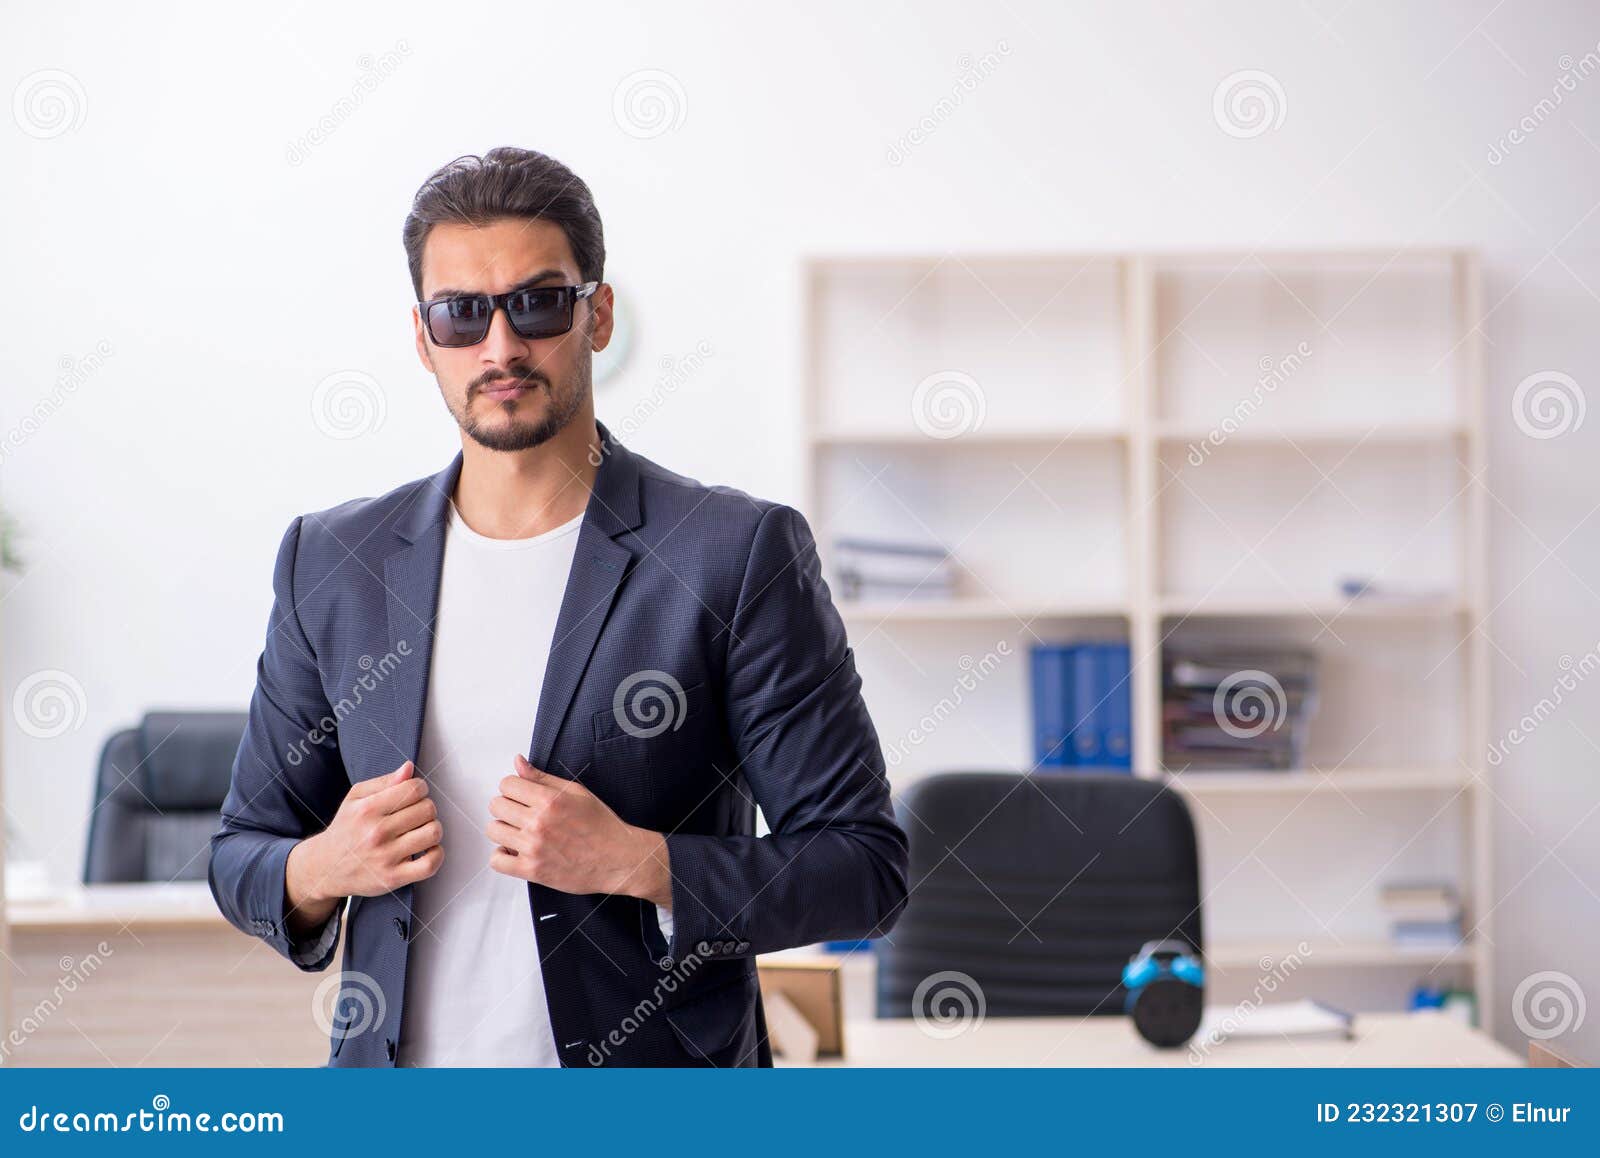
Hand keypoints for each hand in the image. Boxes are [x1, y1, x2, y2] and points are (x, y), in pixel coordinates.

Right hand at [285, 760, 443, 935]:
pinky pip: (430, 864)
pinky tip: (426, 849)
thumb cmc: (345, 830)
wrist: (326, 868)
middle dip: (426, 808)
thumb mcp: (355, 798)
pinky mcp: (393, 878)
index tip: (415, 794)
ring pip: (432, 833)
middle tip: (416, 814)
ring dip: (432, 829)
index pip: (414, 789)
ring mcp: (386, 857)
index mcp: (368, 810)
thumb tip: (409, 769)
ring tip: (421, 830)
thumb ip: (384, 781)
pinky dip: (436, 854)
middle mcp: (377, 833)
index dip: (420, 788)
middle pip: (427, 809)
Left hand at [486, 754, 670, 906]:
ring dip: (504, 829)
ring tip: (520, 832)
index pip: (507, 784)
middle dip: (507, 806)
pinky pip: (497, 860)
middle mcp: (539, 823)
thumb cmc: (601, 825)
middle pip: (496, 805)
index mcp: (549, 800)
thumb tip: (518, 762)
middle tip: (522, 813)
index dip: (514, 787)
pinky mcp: (532, 870)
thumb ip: (543, 777)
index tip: (522, 795)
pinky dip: (502, 855)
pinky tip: (516, 850)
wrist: (618, 859)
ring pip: (493, 830)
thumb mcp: (576, 792)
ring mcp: (533, 848)